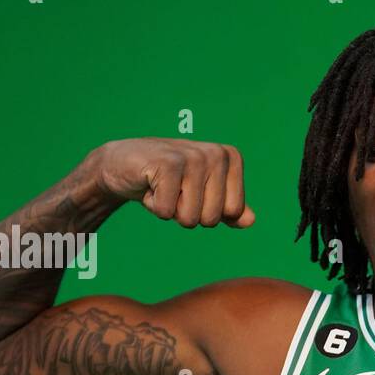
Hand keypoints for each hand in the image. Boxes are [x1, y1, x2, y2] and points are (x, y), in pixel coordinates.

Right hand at [92, 138, 255, 228]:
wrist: (124, 165)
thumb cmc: (168, 181)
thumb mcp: (203, 195)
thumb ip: (230, 209)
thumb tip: (250, 221)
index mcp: (230, 158)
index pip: (233, 211)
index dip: (208, 210)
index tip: (192, 191)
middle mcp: (216, 154)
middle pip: (211, 218)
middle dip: (187, 212)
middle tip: (174, 190)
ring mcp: (193, 157)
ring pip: (190, 217)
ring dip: (170, 209)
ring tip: (162, 186)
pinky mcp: (168, 164)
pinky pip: (166, 211)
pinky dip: (153, 205)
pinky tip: (149, 185)